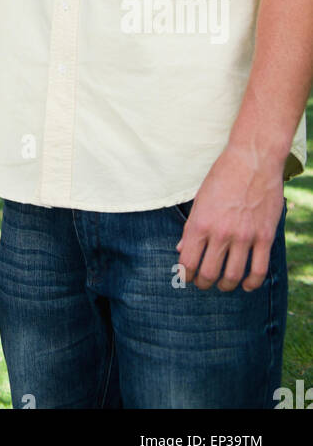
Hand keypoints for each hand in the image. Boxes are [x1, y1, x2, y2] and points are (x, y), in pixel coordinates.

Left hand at [175, 144, 285, 291]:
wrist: (253, 160)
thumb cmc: (223, 176)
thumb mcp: (200, 199)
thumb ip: (191, 226)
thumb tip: (180, 249)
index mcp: (200, 222)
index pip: (188, 261)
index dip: (186, 275)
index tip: (187, 277)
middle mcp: (221, 233)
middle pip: (209, 274)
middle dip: (203, 283)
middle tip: (204, 283)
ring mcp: (244, 236)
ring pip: (233, 276)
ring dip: (225, 286)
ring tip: (223, 284)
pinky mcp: (264, 236)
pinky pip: (259, 270)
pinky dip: (252, 283)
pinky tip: (247, 285)